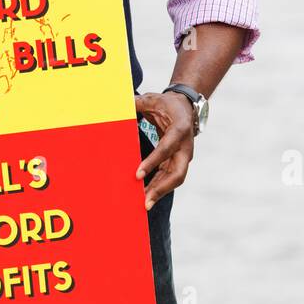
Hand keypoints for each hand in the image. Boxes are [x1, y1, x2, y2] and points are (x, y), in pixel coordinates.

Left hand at [134, 90, 194, 209]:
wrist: (185, 107)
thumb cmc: (167, 104)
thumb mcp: (152, 99)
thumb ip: (136, 103)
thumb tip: (118, 106)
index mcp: (179, 129)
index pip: (166, 149)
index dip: (152, 162)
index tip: (137, 175)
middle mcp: (185, 146)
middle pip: (177, 173)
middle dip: (161, 188)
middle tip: (145, 201)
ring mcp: (183, 156)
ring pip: (175, 179)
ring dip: (160, 192)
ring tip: (143, 204)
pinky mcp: (178, 161)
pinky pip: (170, 178)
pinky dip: (159, 187)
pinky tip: (146, 196)